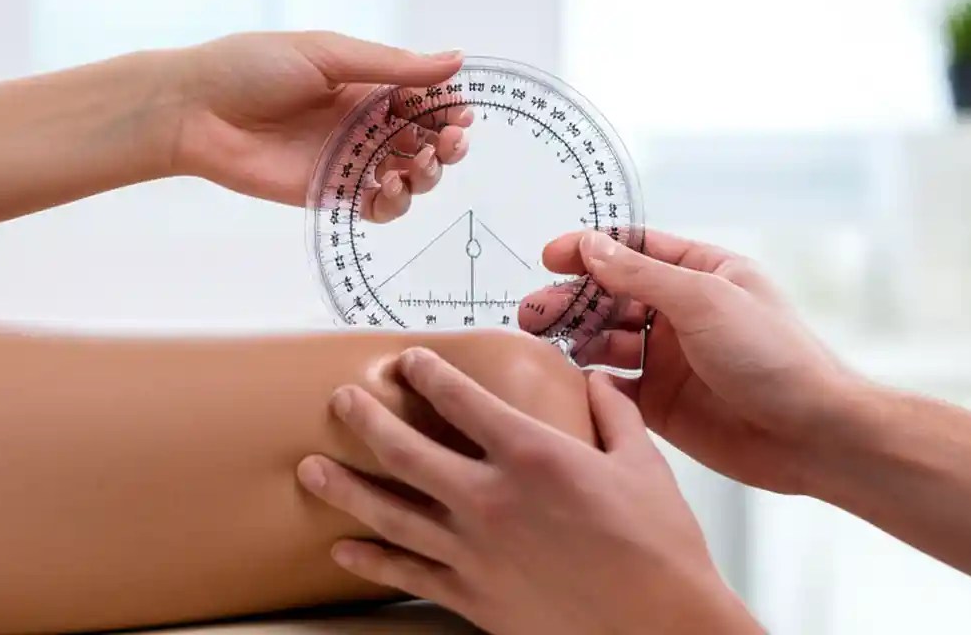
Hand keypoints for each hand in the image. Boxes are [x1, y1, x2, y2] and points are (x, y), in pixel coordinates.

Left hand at [167, 31, 473, 220]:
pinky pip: (379, 207)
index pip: (426, 100)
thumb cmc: (252, 68)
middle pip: (427, 142)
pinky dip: (396, 204)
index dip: (449, 109)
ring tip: (417, 167)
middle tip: (447, 143)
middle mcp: (365, 124)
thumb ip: (393, 67)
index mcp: (367, 85)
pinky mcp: (332, 193)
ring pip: (412, 177)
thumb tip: (456, 62)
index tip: (461, 114)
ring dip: (428, 175)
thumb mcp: (329, 54)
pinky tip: (390, 189)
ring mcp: (351, 161)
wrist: (195, 110)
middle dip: (447, 144)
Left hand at [296, 348, 761, 634]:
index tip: (409, 361)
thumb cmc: (658, 550)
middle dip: (365, 418)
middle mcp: (490, 498)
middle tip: (341, 401)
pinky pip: (406, 574)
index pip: (461, 399)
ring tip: (311, 469)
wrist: (659, 627)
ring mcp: (474, 550)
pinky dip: (371, 560)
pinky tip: (345, 549)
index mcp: (532, 454)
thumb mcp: (643, 464)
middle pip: (405, 449)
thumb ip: (612, 414)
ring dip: (345, 486)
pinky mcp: (472, 596)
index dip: (427, 373)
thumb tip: (595, 383)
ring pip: (390, 511)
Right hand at [528, 229, 871, 495]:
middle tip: (533, 311)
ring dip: (574, 337)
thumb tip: (592, 247)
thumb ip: (643, 274)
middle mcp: (684, 313)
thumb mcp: (705, 300)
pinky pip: (616, 387)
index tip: (550, 257)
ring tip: (539, 340)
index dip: (591, 250)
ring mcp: (673, 359)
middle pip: (613, 295)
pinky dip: (591, 381)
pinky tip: (572, 378)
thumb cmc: (775, 357)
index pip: (635, 250)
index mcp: (703, 274)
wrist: (812, 434)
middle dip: (572, 299)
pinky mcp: (665, 404)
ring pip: (607, 341)